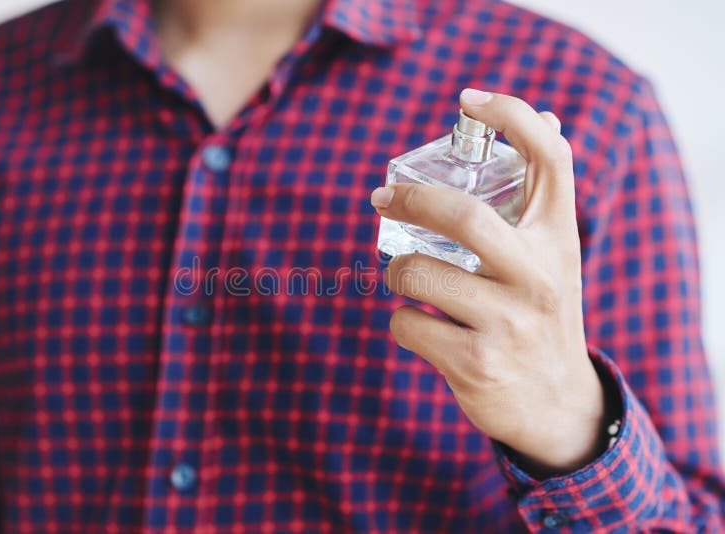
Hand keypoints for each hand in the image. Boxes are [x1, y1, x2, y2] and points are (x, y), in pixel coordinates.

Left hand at [371, 89, 609, 475]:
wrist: (556, 403)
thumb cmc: (542, 313)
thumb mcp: (554, 255)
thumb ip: (543, 197)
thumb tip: (545, 117)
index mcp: (558, 241)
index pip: (551, 161)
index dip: (512, 116)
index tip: (470, 100)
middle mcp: (540, 277)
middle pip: (466, 216)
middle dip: (411, 200)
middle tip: (382, 198)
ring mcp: (508, 322)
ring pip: (418, 273)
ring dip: (396, 271)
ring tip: (406, 276)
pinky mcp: (475, 362)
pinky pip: (406, 324)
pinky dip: (400, 320)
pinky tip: (419, 326)